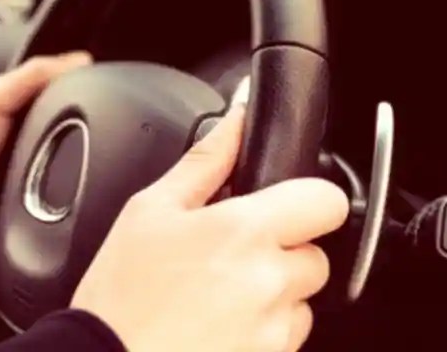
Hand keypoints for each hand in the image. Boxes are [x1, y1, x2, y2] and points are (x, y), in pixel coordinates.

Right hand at [71, 106, 350, 351]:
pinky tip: (218, 329)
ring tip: (219, 300)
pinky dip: (262, 335)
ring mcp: (273, 331)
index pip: (327, 201)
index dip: (310, 199)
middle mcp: (269, 282)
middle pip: (316, 256)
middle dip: (284, 253)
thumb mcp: (149, 211)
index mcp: (245, 231)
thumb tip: (237, 118)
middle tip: (233, 259)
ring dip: (275, 298)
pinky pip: (286, 341)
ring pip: (302, 302)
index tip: (285, 207)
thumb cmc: (119, 299)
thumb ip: (206, 160)